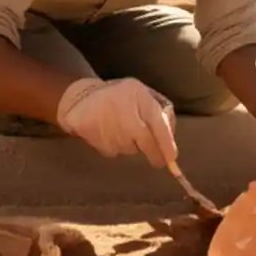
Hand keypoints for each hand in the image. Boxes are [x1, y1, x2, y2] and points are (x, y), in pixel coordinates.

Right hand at [56, 77, 177, 168]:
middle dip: (154, 155)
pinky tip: (109, 132)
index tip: (172, 159)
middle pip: (146, 144)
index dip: (166, 145)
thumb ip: (162, 112)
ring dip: (131, 145)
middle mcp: (125, 112)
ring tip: (123, 129)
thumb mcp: (145, 94)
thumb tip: (171, 139)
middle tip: (157, 161)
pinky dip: (115, 146)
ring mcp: (108, 125)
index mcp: (140, 96)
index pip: (159, 126)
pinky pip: (112, 150)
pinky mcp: (93, 136)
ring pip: (129, 149)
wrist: (83, 95)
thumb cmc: (122, 95)